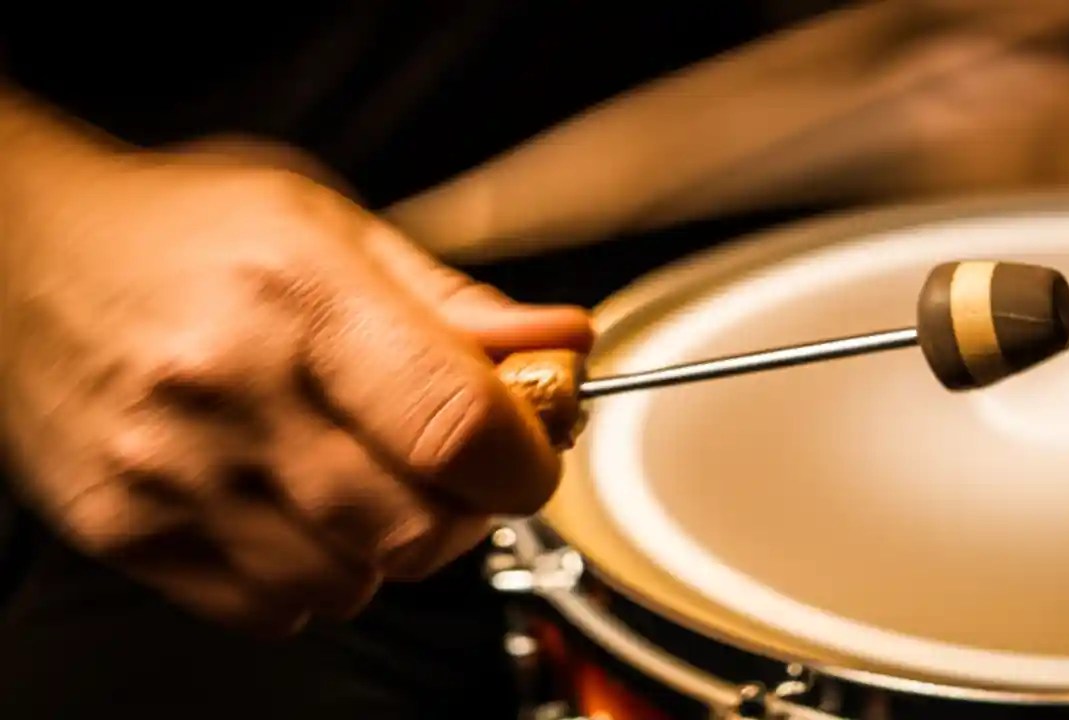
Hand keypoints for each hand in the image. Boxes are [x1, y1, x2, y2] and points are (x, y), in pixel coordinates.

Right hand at [0, 142, 591, 636]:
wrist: (15, 249)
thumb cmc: (182, 228)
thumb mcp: (332, 225)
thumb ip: (456, 301)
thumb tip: (565, 343)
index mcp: (301, 293)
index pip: (456, 424)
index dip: (527, 459)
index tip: (534, 450)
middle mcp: (230, 388)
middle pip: (418, 526)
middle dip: (468, 509)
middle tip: (452, 464)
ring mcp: (169, 471)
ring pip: (352, 584)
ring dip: (386, 548)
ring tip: (359, 478)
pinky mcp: (125, 529)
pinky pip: (270, 610)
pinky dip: (311, 576)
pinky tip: (291, 508)